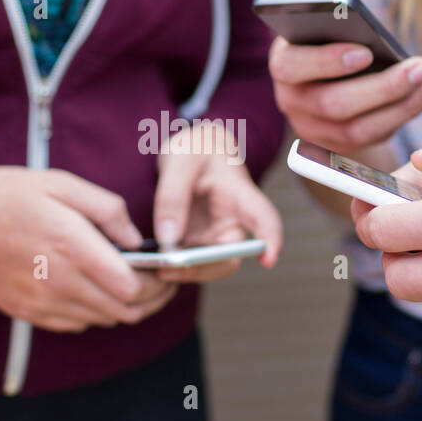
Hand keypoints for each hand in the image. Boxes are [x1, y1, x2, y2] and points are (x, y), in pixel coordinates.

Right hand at [0, 167, 175, 331]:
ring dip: (124, 307)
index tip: (165, 268)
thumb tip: (136, 238)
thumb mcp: (59, 183)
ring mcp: (41, 303)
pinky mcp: (28, 313)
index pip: (133, 287)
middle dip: (151, 299)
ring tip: (132, 284)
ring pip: (103, 321)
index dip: (157, 281)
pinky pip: (76, 324)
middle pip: (124, 311)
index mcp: (71, 246)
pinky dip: (95, 312)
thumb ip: (106, 209)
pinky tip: (95, 289)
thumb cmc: (3, 195)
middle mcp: (58, 282)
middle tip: (161, 281)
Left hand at [151, 124, 282, 282]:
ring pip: (208, 267)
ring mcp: (214, 236)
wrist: (188, 151)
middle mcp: (232, 222)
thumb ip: (172, 195)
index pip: (265, 219)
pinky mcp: (196, 243)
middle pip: (231, 256)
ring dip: (183, 271)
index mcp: (241, 194)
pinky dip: (172, 267)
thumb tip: (169, 240)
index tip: (268, 260)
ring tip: (154, 266)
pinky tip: (150, 262)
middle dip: (202, 268)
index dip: (271, 240)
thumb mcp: (181, 160)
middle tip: (168, 267)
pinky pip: (188, 263)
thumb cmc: (194, 149)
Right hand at [268, 36, 421, 154]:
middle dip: (382, 87)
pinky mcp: (337, 147)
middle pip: (332, 104)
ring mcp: (312, 129)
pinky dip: (404, 114)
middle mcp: (291, 101)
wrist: (330, 75)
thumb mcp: (331, 30)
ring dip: (402, 104)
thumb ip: (343, 32)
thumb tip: (376, 40)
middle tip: (420, 66)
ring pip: (356, 130)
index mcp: (283, 63)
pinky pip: (372, 137)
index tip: (365, 52)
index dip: (327, 61)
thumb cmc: (335, 39)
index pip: (292, 66)